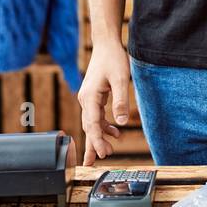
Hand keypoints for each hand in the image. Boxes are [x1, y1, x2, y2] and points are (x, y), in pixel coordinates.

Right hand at [77, 39, 130, 165]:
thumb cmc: (113, 58)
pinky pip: (96, 115)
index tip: (103, 154)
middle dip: (92, 145)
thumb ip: (121, 101)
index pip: (92, 124)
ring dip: (98, 137)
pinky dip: (104, 126)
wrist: (106, 44)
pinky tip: (115, 133)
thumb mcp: (121, 79)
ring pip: (92, 123)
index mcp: (90, 97)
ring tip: (106, 151)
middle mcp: (85, 99)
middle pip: (88, 127)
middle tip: (94, 163)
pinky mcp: (94, 96)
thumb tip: (121, 123)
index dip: (97, 141)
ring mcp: (88, 98)